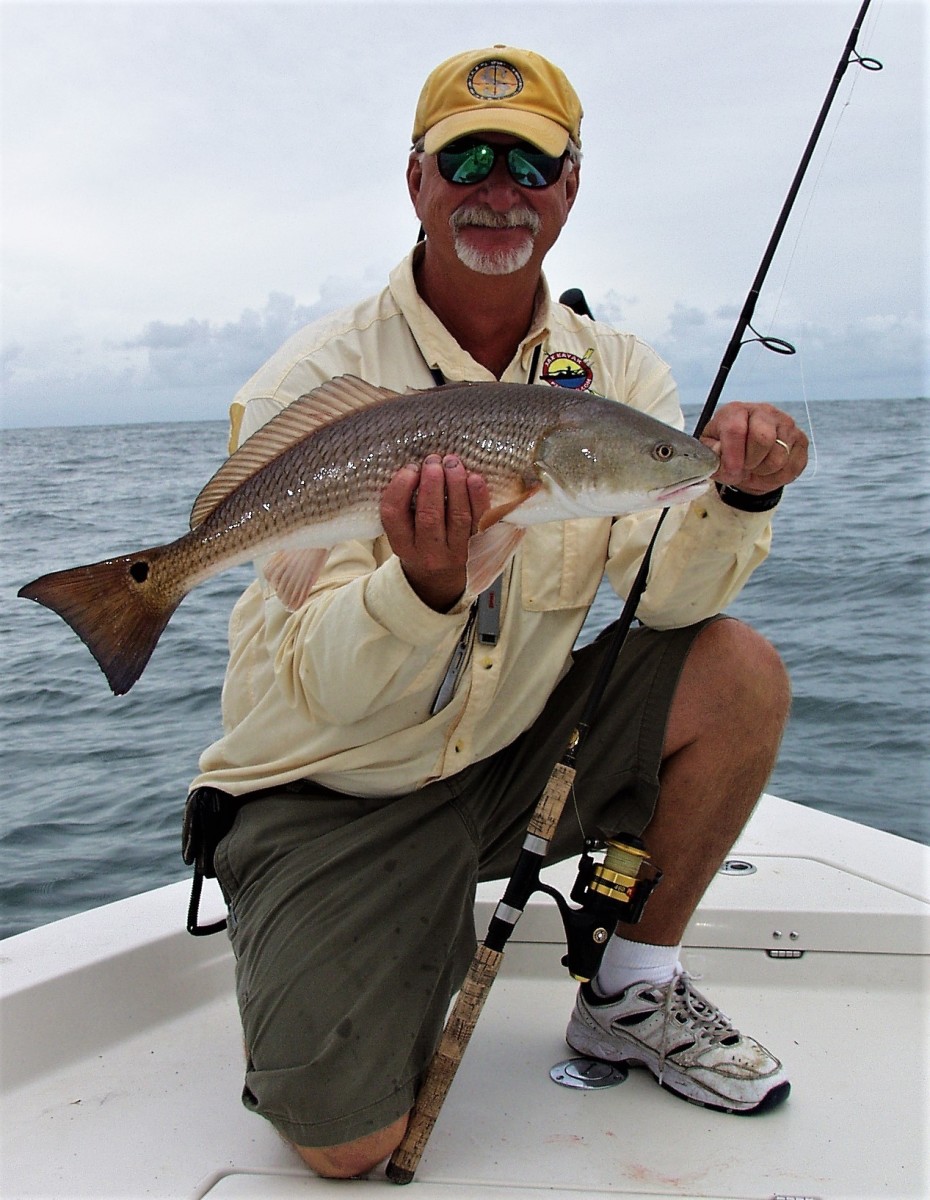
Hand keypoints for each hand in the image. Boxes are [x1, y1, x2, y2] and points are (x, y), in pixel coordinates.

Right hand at [380, 455, 489, 610]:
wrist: (441, 580)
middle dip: (432, 482)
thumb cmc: (420, 544)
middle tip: (434, 460)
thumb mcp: (403, 533)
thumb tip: (418, 466)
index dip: (401, 487)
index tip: (411, 468)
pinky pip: (480, 521)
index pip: (394, 514)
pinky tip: (474, 478)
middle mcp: (427, 552)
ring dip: (456, 484)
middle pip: (429, 515)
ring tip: (453, 463)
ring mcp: (456, 552)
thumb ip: (404, 506)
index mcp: (402, 545)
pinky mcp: (478, 547)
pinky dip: (479, 498)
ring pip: (457, 516)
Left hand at [700, 402, 808, 494]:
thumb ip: (711, 454)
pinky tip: (768, 471)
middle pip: (763, 438)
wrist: (747, 459)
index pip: (735, 429)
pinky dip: (778, 477)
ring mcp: (786, 424)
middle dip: (751, 462)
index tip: (731, 470)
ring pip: (779, 456)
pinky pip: (793, 466)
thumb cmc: (727, 452)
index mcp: (736, 411)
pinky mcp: (801, 440)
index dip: (732, 455)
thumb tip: (721, 454)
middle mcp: (764, 412)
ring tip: (755, 469)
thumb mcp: (710, 453)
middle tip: (744, 467)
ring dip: (763, 472)